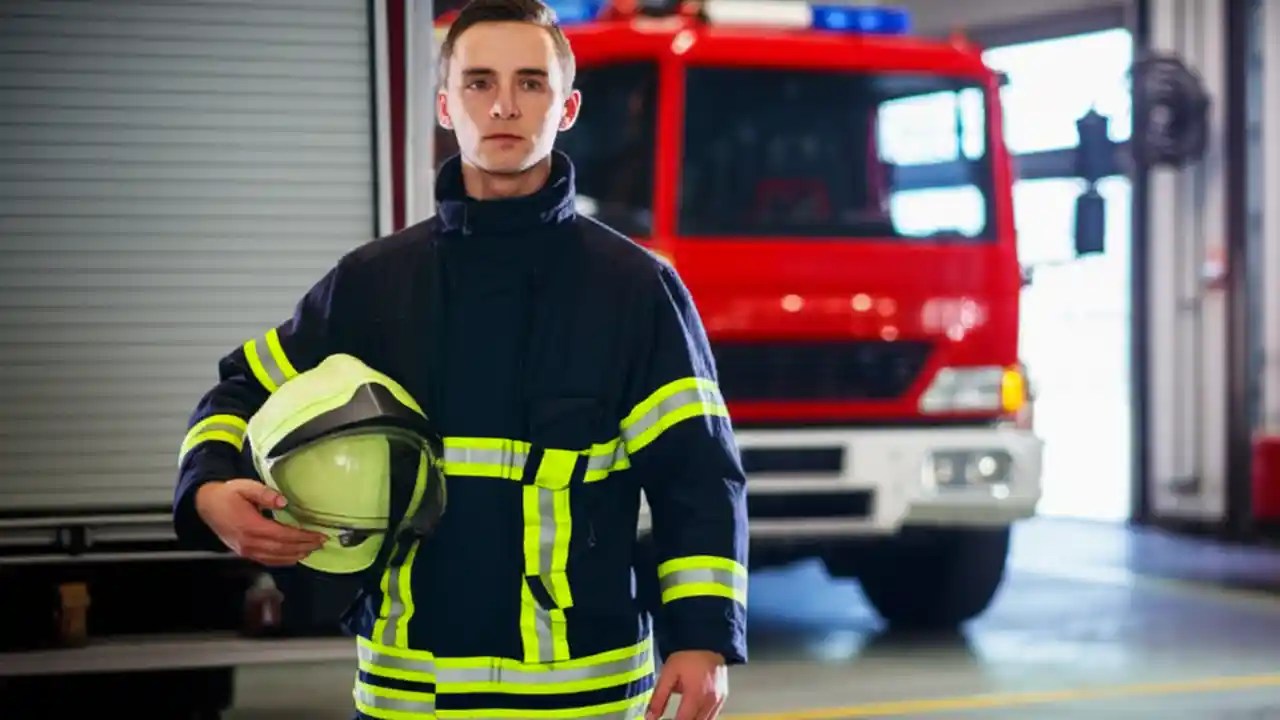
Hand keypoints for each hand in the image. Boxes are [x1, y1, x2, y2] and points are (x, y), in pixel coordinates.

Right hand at [195, 479, 327, 565]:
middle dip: (304, 546)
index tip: (319, 535)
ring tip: (312, 550)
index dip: (302, 537)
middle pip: (282, 549)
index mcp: (251, 526)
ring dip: (296, 555)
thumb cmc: (228, 494)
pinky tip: (294, 557)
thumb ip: (265, 494)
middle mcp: (249, 542)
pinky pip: (267, 560)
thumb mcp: (246, 487)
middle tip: (321, 543)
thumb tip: (284, 503)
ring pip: (275, 557)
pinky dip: (283, 561)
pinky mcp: (244, 552)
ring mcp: (246, 550)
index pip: (283, 535)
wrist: (206, 505)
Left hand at [647, 650, 727, 719]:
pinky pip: (712, 716)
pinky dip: (700, 717)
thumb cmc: (688, 656)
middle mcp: (710, 701)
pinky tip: (690, 711)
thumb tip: (650, 716)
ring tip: (678, 715)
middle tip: (669, 718)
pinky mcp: (723, 699)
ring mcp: (719, 701)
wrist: (708, 642)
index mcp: (695, 695)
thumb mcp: (668, 674)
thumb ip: (658, 697)